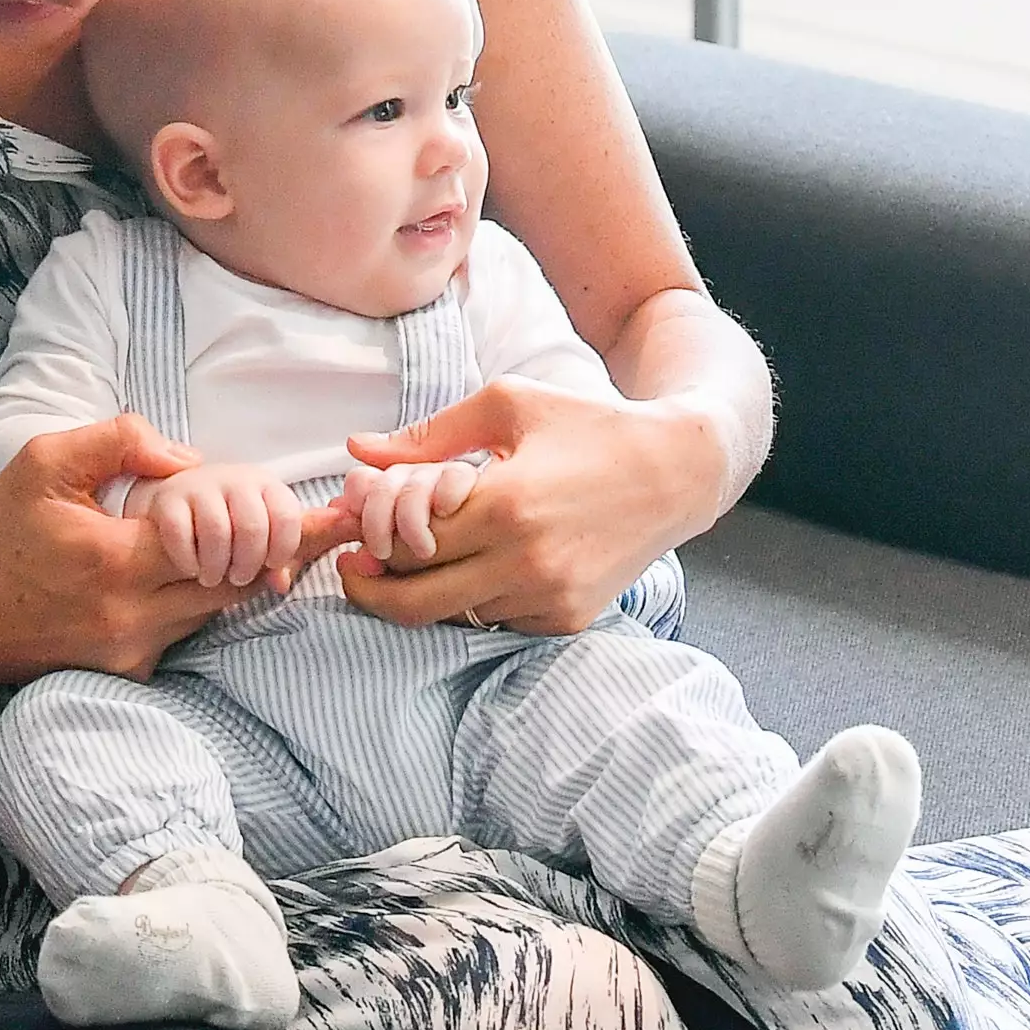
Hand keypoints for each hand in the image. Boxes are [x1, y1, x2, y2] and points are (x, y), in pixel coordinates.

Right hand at [0, 419, 352, 682]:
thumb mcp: (46, 463)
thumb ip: (121, 443)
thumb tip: (191, 460)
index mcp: (119, 560)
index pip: (227, 544)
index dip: (285, 528)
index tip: (342, 515)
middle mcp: (135, 616)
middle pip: (240, 585)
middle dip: (286, 553)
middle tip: (339, 524)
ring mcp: (134, 652)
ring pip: (218, 610)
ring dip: (242, 574)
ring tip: (281, 540)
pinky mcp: (128, 673)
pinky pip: (183, 629)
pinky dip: (197, 598)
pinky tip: (195, 569)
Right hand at [125, 461, 310, 588]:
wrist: (180, 501)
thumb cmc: (232, 523)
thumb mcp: (264, 536)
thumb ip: (281, 559)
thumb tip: (281, 583)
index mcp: (266, 485)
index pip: (287, 516)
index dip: (283, 549)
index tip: (272, 565)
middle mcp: (234, 479)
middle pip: (252, 527)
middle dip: (248, 563)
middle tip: (239, 577)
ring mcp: (199, 485)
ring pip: (216, 531)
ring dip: (217, 565)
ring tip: (213, 578)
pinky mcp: (167, 499)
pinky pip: (180, 533)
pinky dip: (188, 560)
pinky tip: (191, 568)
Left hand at [338, 379, 717, 633]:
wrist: (677, 469)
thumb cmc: (586, 426)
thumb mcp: (506, 407)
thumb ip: (425, 435)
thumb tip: (355, 450)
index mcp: (505, 506)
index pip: (405, 546)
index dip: (369, 542)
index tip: (352, 534)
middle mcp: (527, 561)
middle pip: (416, 599)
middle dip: (373, 587)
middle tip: (356, 566)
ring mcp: (550, 597)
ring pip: (453, 615)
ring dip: (423, 593)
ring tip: (412, 560)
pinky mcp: (568, 618)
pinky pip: (495, 623)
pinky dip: (472, 602)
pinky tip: (470, 569)